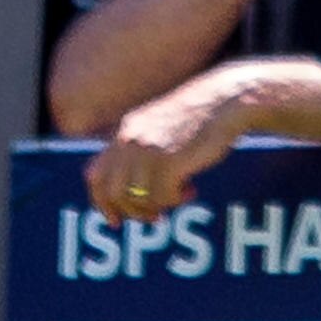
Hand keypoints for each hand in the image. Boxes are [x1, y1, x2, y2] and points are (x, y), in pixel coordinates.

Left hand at [87, 67, 270, 222]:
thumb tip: (129, 192)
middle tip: (155, 217)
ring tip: (180, 196)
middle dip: (133, 212)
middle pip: (114, 193)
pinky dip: (175, 200)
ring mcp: (148, 149)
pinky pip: (162, 196)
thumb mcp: (159, 128)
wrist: (225, 99)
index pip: (95, 175)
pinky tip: (190, 189)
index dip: (101, 202)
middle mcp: (131, 139)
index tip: (114, 221)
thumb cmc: (197, 117)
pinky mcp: (169, 158)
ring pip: (138, 198)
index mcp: (125, 132)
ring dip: (159, 205)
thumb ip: (139, 151)